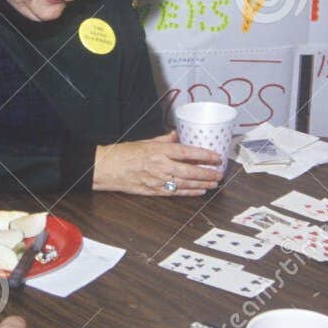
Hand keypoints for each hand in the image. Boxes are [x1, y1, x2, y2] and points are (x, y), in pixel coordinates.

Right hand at [93, 132, 222, 196]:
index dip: (204, 155)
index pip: (187, 152)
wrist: (107, 168)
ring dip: (202, 184)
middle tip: (220, 173)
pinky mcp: (153, 191)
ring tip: (214, 183)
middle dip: (207, 173)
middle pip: (190, 170)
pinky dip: (189, 192)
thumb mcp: (146, 141)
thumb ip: (164, 140)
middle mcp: (161, 166)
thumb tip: (177, 135)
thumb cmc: (124, 153)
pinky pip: (175, 192)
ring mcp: (158, 180)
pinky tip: (199, 191)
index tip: (216, 156)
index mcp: (159, 151)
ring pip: (185, 183)